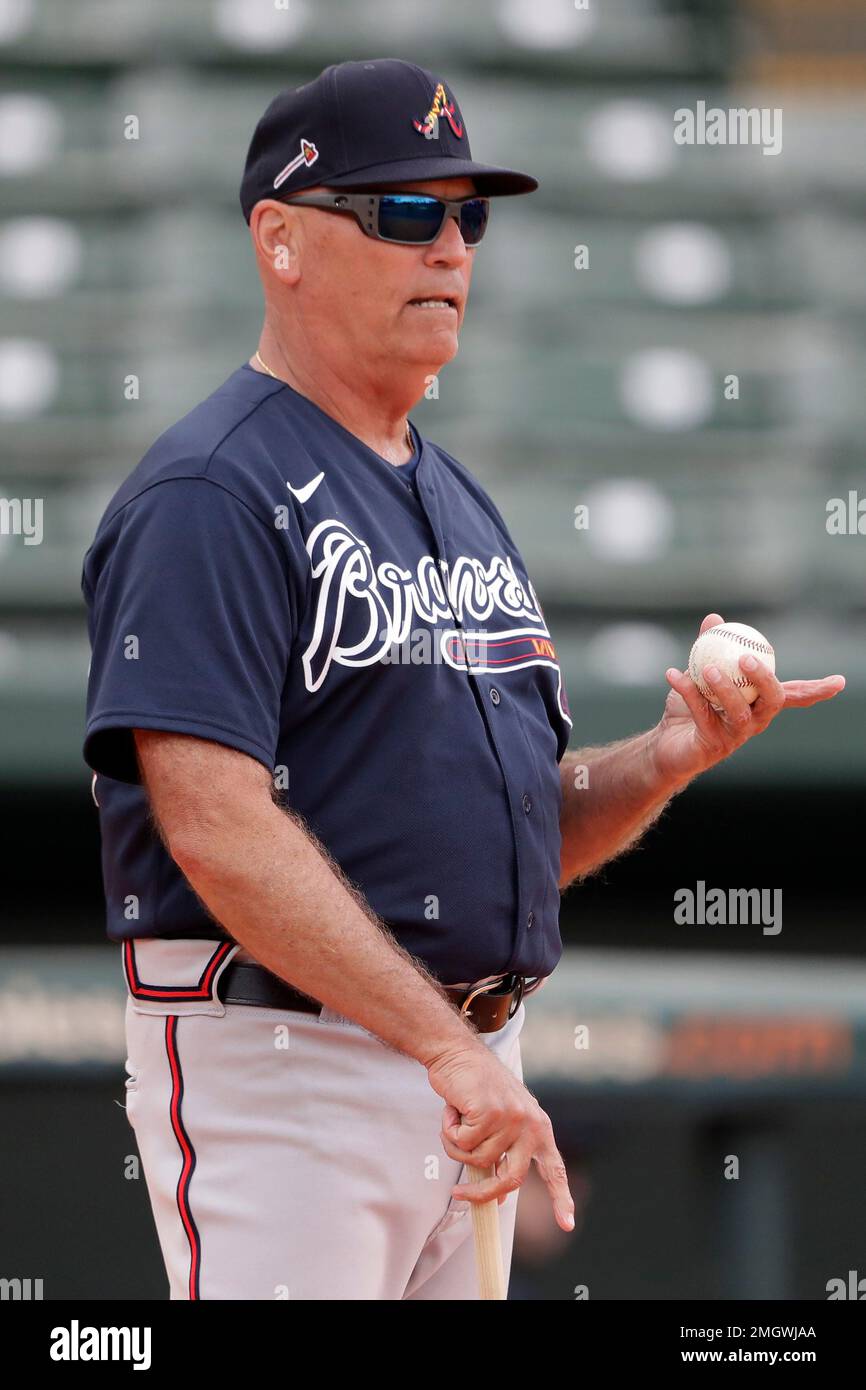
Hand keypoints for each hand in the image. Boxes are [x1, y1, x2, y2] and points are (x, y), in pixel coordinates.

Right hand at [425, 1042, 574, 1231]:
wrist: (458, 1053)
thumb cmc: (474, 1090)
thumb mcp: (498, 1122)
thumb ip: (503, 1152)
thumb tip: (499, 1197)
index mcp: (539, 1128)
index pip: (554, 1169)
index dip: (560, 1198)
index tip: (566, 1225)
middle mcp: (531, 1124)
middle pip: (511, 1179)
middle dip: (482, 1193)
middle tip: (458, 1196)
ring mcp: (513, 1118)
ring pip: (479, 1160)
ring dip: (457, 1146)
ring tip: (455, 1122)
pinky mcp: (491, 1113)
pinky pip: (463, 1143)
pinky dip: (449, 1132)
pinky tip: (452, 1110)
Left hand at [656, 612, 845, 782]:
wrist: (665, 744)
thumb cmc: (689, 708)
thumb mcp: (698, 673)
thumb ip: (709, 648)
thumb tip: (715, 618)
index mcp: (759, 704)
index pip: (792, 695)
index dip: (816, 689)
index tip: (839, 682)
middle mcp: (754, 721)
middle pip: (773, 701)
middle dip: (766, 679)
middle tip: (748, 659)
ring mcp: (735, 736)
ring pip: (739, 713)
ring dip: (726, 689)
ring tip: (709, 670)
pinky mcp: (712, 745)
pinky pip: (702, 715)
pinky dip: (687, 691)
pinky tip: (673, 674)